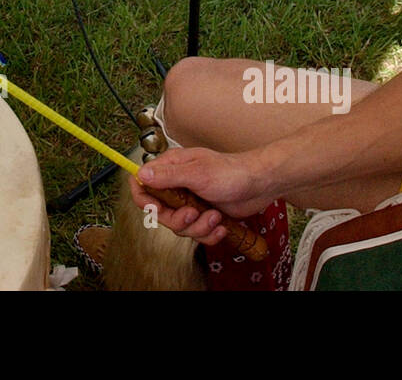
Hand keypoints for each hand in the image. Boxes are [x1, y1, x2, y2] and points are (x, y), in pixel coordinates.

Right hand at [129, 146, 271, 244]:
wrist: (261, 184)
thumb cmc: (231, 172)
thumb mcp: (197, 173)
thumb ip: (168, 176)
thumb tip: (141, 175)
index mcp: (171, 167)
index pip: (142, 183)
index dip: (144, 199)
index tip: (155, 208)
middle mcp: (177, 184)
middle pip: (160, 212)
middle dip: (177, 219)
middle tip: (193, 213)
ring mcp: (190, 201)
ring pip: (179, 226)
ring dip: (197, 227)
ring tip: (215, 216)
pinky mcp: (204, 215)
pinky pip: (196, 233)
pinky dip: (209, 233)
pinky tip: (221, 226)